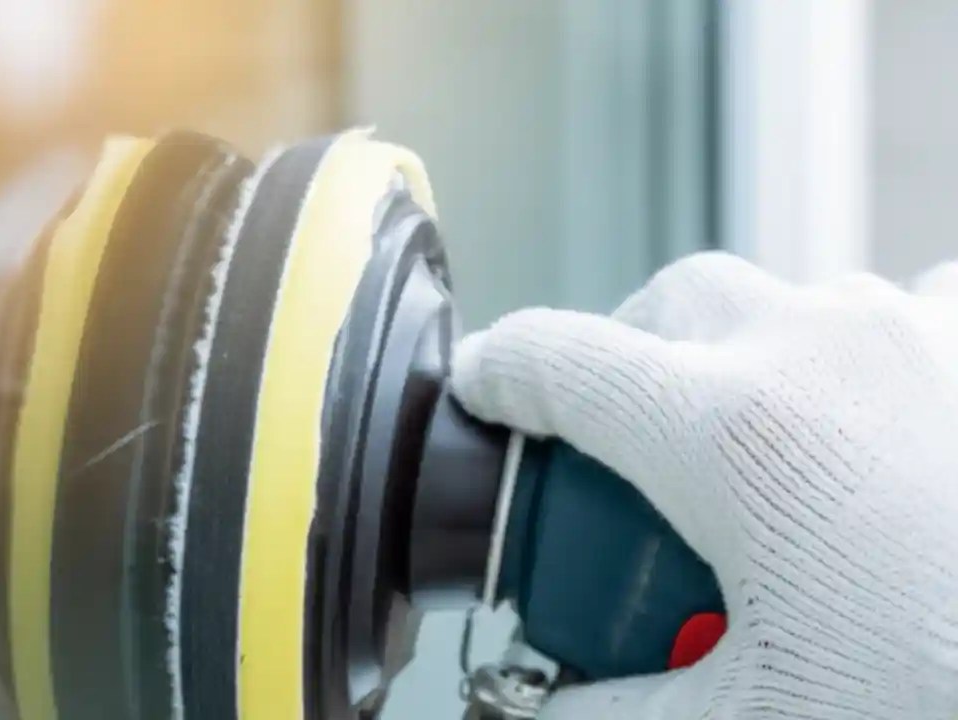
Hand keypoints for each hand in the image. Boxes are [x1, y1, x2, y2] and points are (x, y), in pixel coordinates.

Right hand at [452, 252, 957, 718]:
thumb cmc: (942, 690)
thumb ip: (608, 716)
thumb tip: (542, 716)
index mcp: (733, 429)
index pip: (559, 362)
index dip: (499, 375)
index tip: (483, 392)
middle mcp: (818, 347)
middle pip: (668, 306)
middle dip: (622, 366)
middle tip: (625, 471)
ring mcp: (915, 333)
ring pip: (782, 304)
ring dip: (739, 363)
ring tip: (759, 472)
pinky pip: (905, 312)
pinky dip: (863, 358)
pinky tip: (879, 437)